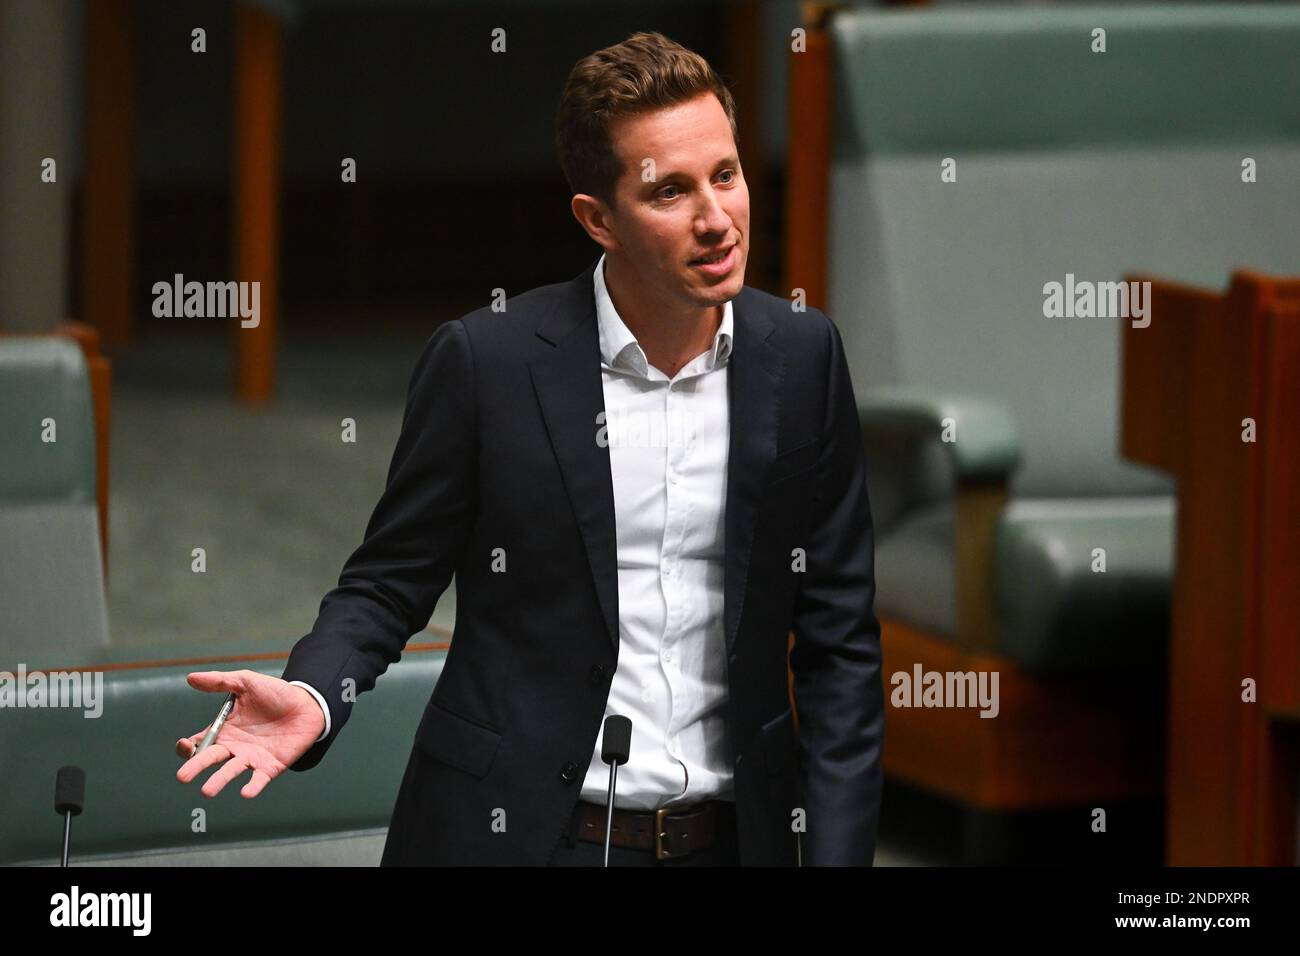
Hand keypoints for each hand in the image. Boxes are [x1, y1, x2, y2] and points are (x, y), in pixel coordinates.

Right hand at [175, 670, 325, 798]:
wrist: (308, 704)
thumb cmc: (276, 694)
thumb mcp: (246, 682)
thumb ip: (219, 681)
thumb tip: (191, 678)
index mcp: (224, 730)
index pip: (199, 743)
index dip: (188, 747)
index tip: (185, 744)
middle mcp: (234, 747)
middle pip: (209, 760)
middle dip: (195, 767)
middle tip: (183, 776)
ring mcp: (251, 758)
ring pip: (230, 772)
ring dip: (219, 781)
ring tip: (207, 790)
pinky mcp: (270, 766)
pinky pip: (259, 779)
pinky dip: (252, 787)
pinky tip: (246, 792)